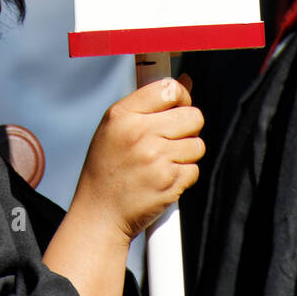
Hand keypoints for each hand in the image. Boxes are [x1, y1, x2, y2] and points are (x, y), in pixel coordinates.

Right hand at [71, 74, 204, 245]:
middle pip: (193, 116)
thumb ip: (148, 103)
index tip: (179, 105)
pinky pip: (194, 169)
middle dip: (189, 126)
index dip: (181, 95)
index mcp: (122, 115)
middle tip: (174, 136)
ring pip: (197, 144)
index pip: (168, 88)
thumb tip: (185, 81)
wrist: (99, 214)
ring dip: (186, 153)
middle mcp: (139, 134)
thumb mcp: (114, 127)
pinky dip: (184, 175)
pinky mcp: (169, 183)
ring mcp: (156, 159)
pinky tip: (164, 177)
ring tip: (165, 160)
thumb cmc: (107, 168)